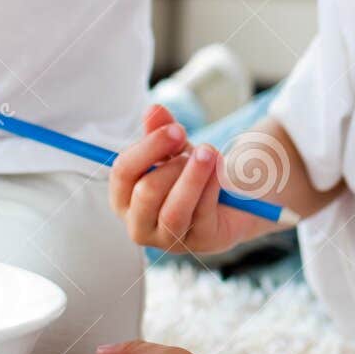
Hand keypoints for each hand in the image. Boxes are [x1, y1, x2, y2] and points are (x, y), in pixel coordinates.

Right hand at [109, 105, 271, 256]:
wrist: (232, 198)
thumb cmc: (192, 174)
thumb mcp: (176, 150)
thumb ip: (162, 131)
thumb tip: (154, 110)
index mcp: (124, 199)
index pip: (122, 172)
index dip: (148, 147)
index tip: (176, 129)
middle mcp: (140, 224)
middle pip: (146, 193)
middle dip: (172, 165)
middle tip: (196, 148)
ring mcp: (169, 239)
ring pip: (173, 212)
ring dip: (192, 178)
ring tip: (209, 153)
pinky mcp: (201, 243)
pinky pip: (202, 215)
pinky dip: (212, 186)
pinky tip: (221, 168)